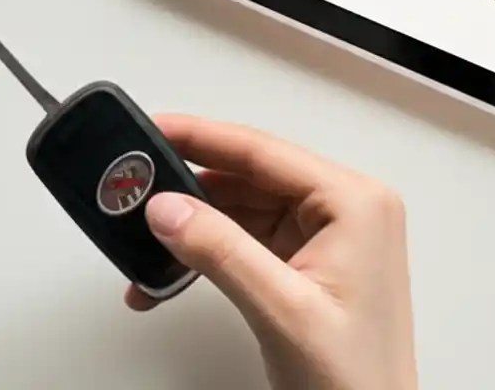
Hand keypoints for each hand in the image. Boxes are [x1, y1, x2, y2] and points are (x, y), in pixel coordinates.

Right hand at [127, 115, 416, 389]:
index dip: (201, 137)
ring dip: (192, 225)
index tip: (153, 129)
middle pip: (248, 175)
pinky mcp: (306, 263)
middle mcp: (345, 211)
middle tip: (136, 183)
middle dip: (188, 186)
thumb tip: (169, 207)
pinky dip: (205, 252)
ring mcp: (326, 237)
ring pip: (239, 207)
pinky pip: (244, 238)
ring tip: (147, 236)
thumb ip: (220, 252)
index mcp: (354, 204)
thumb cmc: (358, 382)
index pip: (262, 152)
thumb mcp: (282, 310)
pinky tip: (172, 270)